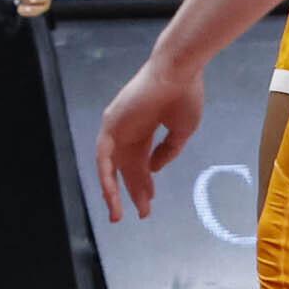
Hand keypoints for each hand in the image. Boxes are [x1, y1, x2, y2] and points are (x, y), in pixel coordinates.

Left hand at [96, 53, 204, 221]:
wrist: (179, 74)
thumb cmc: (185, 97)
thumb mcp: (181, 132)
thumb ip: (167, 152)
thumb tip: (153, 170)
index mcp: (145, 128)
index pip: (141, 161)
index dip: (145, 182)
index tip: (150, 202)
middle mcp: (128, 129)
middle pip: (128, 166)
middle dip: (134, 191)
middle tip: (141, 213)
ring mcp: (117, 126)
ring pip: (112, 165)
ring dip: (115, 190)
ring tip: (119, 214)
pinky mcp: (111, 124)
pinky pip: (103, 156)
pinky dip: (105, 176)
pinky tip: (110, 195)